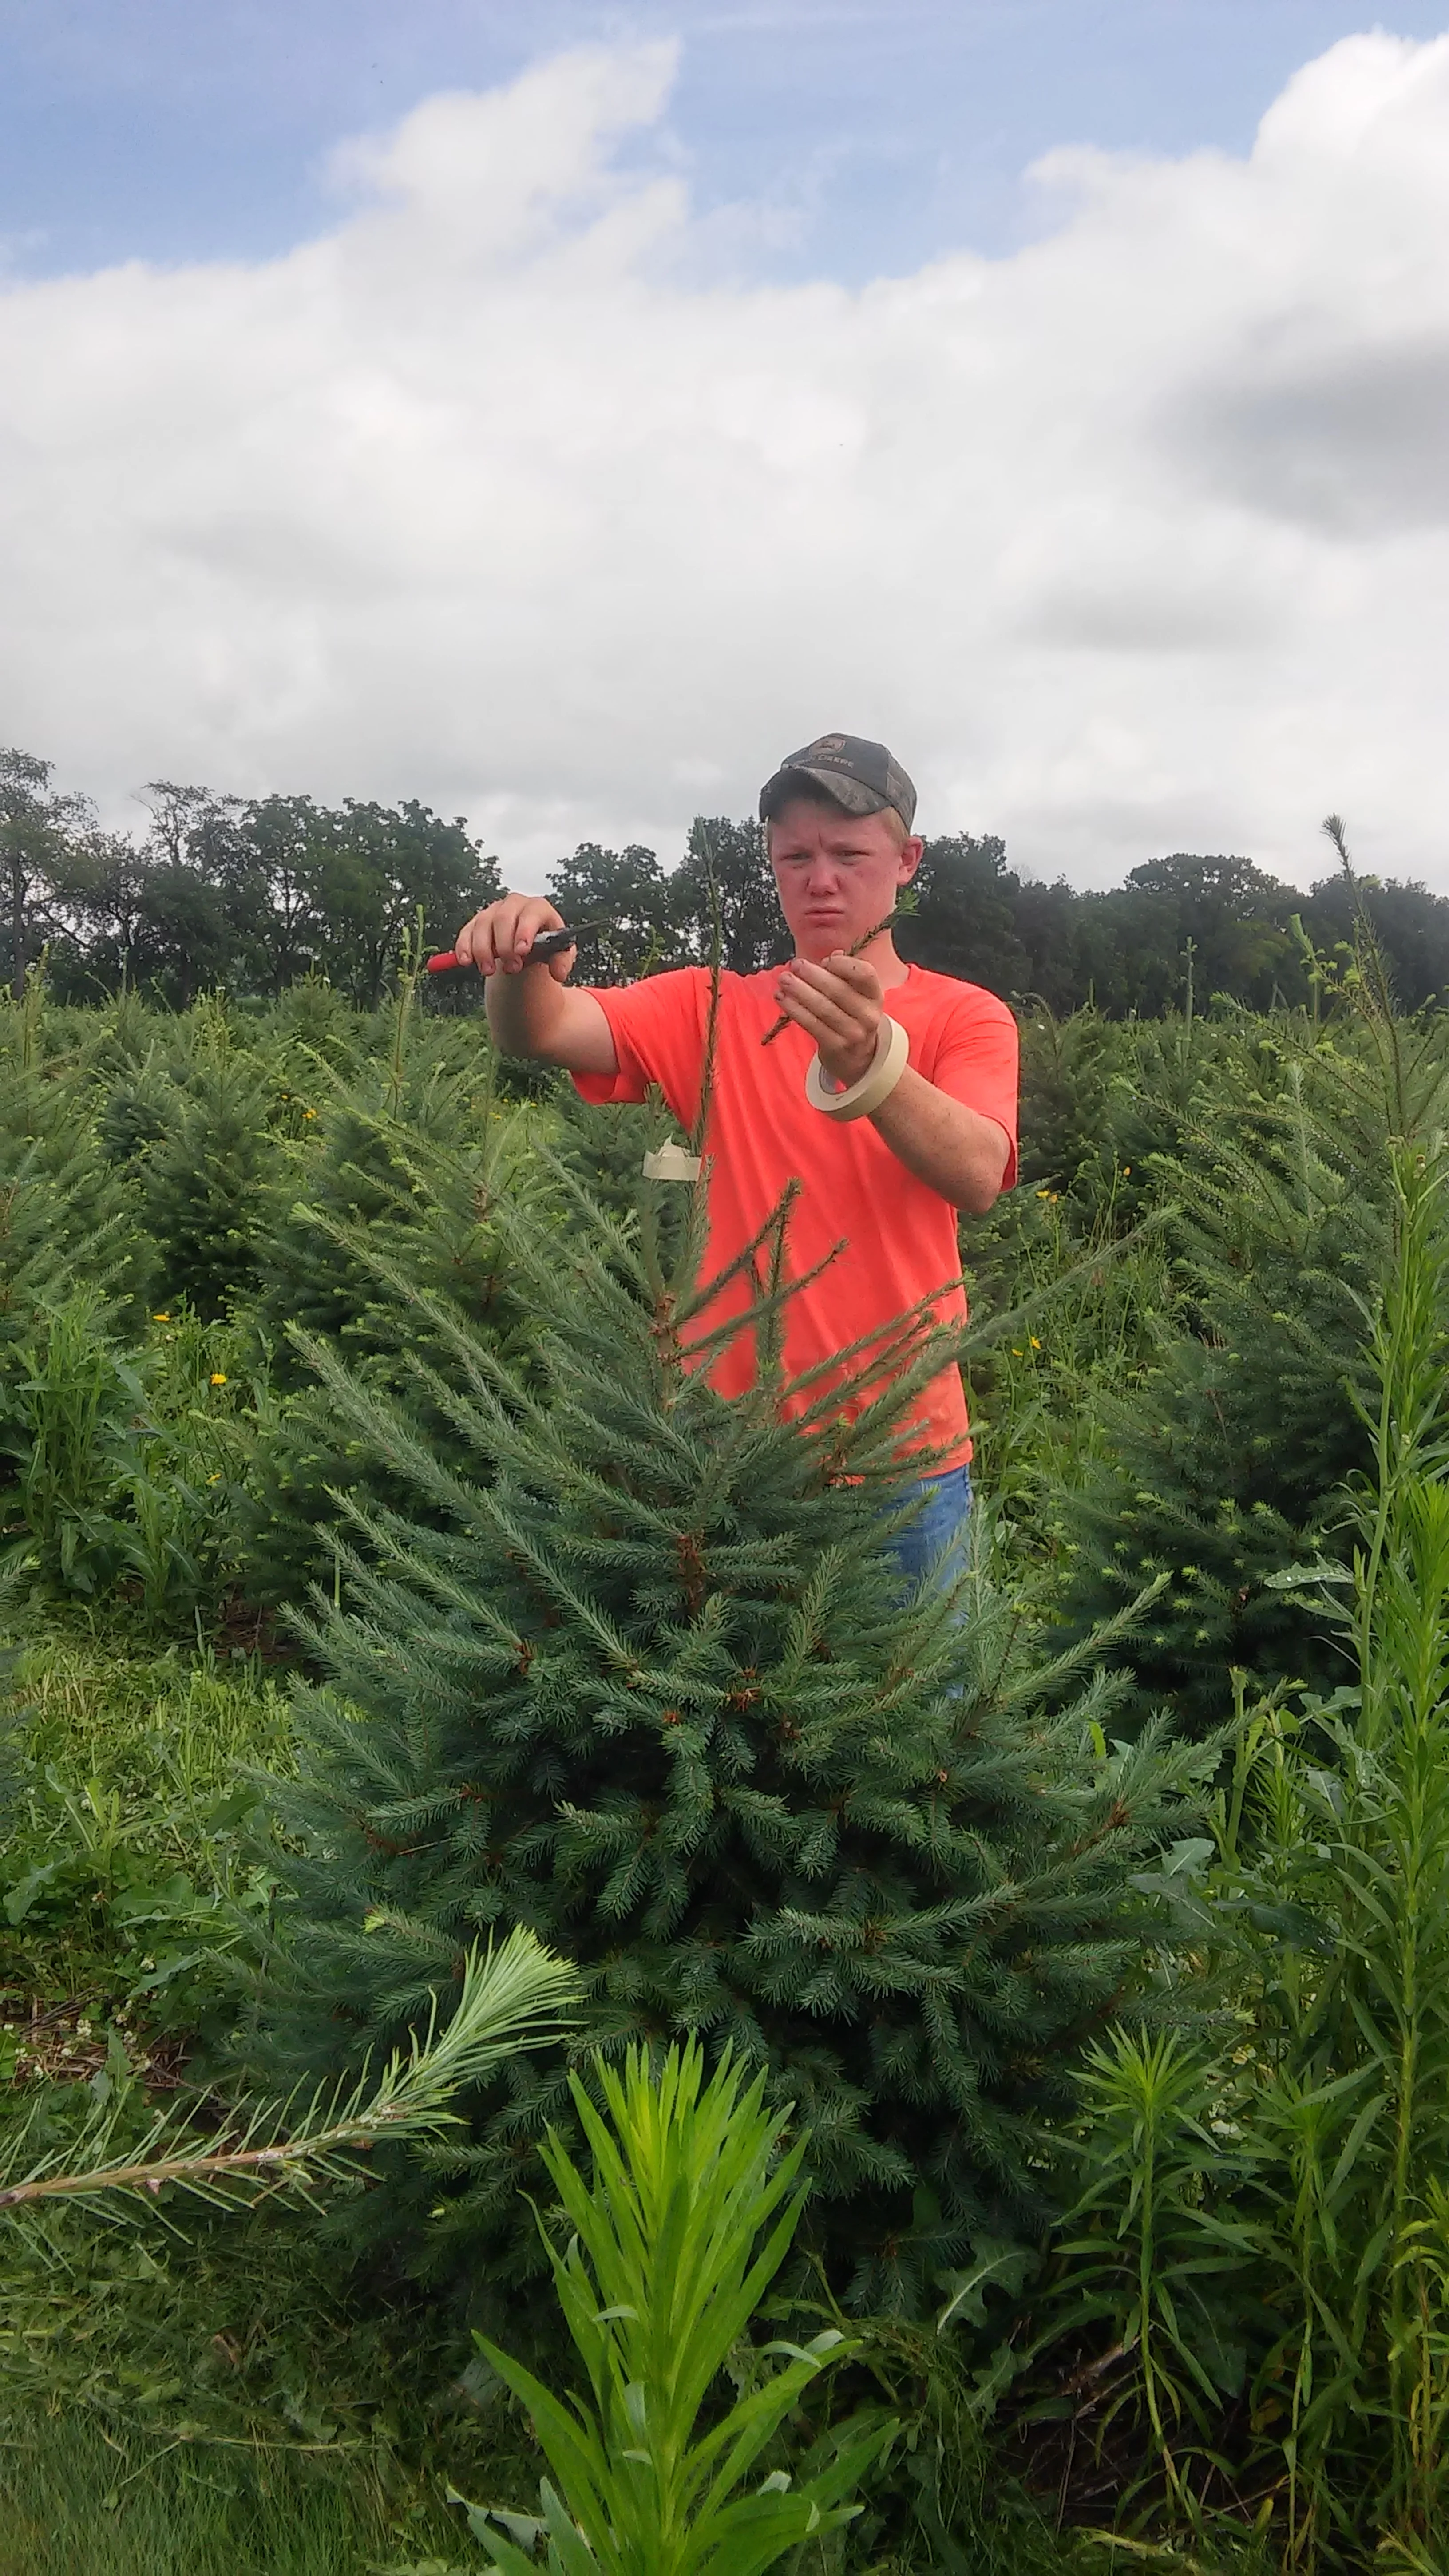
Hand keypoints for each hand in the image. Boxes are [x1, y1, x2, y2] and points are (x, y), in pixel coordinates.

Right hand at [452, 893, 575, 979]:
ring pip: (483, 924)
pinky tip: (466, 961)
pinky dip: (465, 946)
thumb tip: (559, 973)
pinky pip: (467, 931)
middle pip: (504, 918)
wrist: (527, 946)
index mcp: (538, 908)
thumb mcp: (558, 953)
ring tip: (489, 971)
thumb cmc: (544, 945)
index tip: (522, 951)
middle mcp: (514, 905)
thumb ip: (562, 961)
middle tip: (511, 968)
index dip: (525, 931)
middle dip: (505, 946)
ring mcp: (493, 911)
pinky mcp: (477, 922)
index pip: (531, 913)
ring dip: (483, 950)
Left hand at [772, 951, 882, 1087]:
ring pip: (822, 1007)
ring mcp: (852, 1033)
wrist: (859, 1059)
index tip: (824, 961)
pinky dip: (794, 1009)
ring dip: (799, 991)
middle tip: (794, 965)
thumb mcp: (857, 996)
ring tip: (784, 980)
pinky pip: (811, 1024)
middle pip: (838, 990)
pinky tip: (782, 998)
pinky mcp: (835, 1046)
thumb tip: (834, 955)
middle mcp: (868, 1015)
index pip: (865, 974)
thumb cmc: (853, 1018)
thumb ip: (846, 974)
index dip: (843, 964)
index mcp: (875, 996)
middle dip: (813, 975)